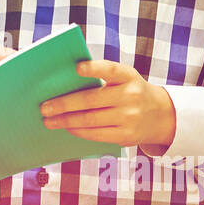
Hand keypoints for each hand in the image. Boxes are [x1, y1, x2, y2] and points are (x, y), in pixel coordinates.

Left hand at [38, 60, 176, 150]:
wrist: (159, 114)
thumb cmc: (129, 90)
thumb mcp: (124, 78)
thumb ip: (101, 77)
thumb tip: (63, 84)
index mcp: (128, 76)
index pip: (111, 70)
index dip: (94, 69)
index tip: (77, 68)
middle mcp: (131, 96)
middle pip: (91, 100)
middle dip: (64, 104)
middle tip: (44, 107)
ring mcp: (130, 117)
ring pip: (90, 120)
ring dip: (66, 120)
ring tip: (49, 120)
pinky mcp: (126, 136)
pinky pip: (96, 134)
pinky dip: (78, 131)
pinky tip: (67, 127)